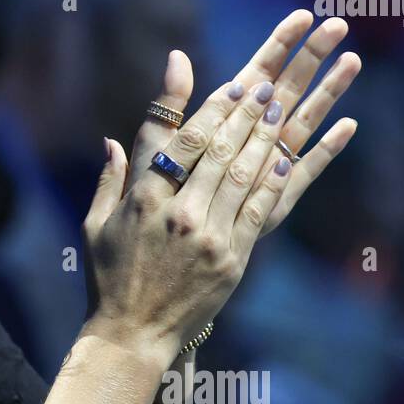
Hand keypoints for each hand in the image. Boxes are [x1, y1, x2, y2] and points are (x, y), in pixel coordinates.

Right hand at [80, 10, 359, 361]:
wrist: (132, 336)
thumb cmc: (110, 276)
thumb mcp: (97, 223)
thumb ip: (112, 176)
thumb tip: (112, 136)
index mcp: (143, 199)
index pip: (185, 139)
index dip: (216, 105)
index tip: (239, 79)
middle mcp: (179, 212)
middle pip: (225, 144)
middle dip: (257, 100)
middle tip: (283, 67)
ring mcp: (210, 236)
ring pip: (250, 169)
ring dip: (277, 127)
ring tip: (300, 92)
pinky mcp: (234, 259)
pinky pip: (266, 208)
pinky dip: (286, 175)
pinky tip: (305, 146)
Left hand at [127, 9, 359, 236]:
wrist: (160, 269)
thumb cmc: (153, 208)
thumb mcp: (157, 154)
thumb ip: (169, 110)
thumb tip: (176, 56)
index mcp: (223, 124)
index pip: (255, 73)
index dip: (277, 45)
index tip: (302, 15)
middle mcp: (249, 142)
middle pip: (284, 91)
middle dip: (308, 57)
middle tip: (337, 23)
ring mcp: (265, 169)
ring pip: (301, 124)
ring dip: (326, 93)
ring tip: (352, 59)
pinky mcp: (275, 202)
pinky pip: (304, 173)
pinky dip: (324, 151)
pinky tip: (348, 126)